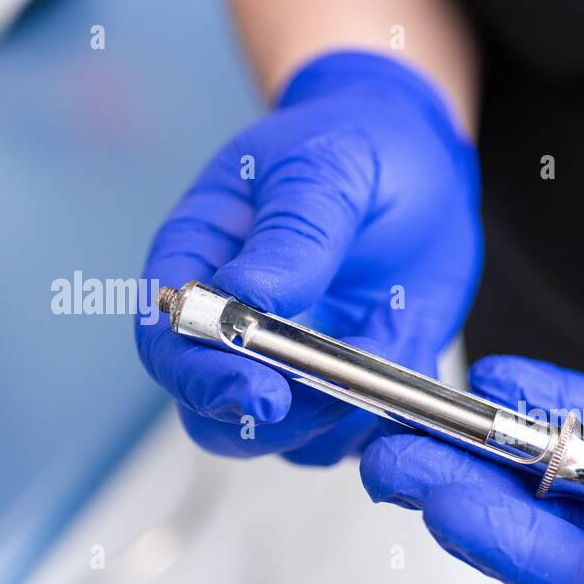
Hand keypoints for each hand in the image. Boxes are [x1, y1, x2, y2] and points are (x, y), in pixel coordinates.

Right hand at [138, 52, 480, 463]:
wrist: (417, 156)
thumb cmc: (352, 143)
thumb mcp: (325, 167)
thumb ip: (291, 233)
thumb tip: (247, 297)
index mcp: (199, 261)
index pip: (167, 343)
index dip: (202, 379)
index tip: (261, 391)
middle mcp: (234, 327)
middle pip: (214, 414)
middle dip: (270, 422)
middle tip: (333, 394)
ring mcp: (290, 363)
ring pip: (286, 440)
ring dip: (338, 417)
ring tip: (388, 332)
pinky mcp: (348, 383)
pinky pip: (353, 433)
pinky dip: (384, 411)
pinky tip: (406, 338)